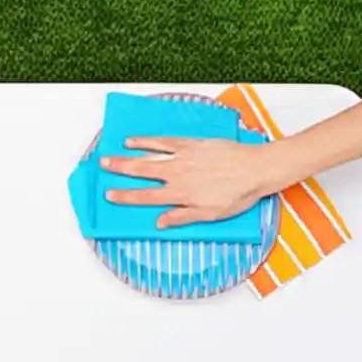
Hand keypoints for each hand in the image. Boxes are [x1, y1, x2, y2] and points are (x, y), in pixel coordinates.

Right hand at [100, 137, 293, 227]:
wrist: (257, 168)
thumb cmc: (238, 193)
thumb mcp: (210, 214)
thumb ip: (183, 217)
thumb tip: (160, 222)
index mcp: (180, 194)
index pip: (145, 196)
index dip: (125, 196)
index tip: (110, 195)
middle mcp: (177, 174)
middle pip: (141, 171)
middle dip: (120, 169)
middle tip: (104, 166)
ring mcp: (183, 157)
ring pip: (149, 155)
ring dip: (129, 154)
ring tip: (113, 153)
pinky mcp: (192, 144)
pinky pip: (165, 141)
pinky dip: (149, 141)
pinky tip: (138, 140)